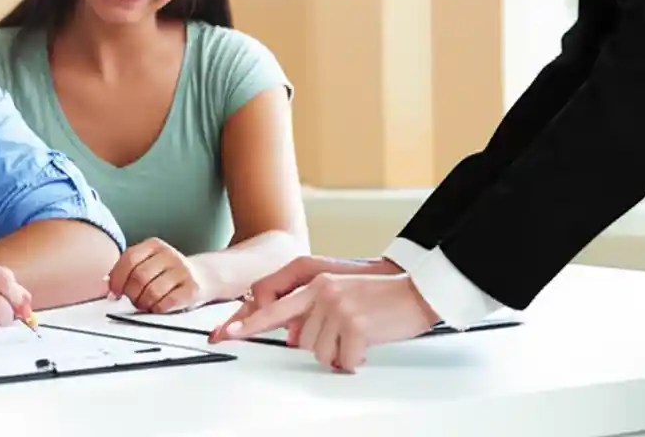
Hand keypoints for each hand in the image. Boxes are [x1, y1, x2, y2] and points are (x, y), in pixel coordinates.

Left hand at [106, 238, 212, 312]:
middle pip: (139, 277)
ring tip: (146, 304)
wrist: (205, 276)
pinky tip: (159, 306)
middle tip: (133, 300)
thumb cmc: (169, 273)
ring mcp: (183, 271)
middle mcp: (169, 254)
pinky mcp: (192, 289)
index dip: (117, 279)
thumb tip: (106, 285)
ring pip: (151, 292)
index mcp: (154, 245)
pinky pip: (166, 303)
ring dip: (144, 304)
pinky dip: (157, 309)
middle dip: (131, 294)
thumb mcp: (149, 263)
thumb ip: (128, 270)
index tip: (114, 293)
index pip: (129, 259)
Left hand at [215, 272, 437, 372]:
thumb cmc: (380, 298)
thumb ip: (313, 312)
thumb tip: (294, 337)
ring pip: (321, 353)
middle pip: (302, 342)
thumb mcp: (339, 296)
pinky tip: (369, 342)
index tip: (227, 332)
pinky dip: (356, 359)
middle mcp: (322, 293)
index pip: (274, 307)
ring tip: (360, 334)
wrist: (416, 292)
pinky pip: (343, 360)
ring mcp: (337, 308)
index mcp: (315, 284)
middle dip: (325, 346)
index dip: (250, 323)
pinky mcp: (354, 324)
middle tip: (348, 333)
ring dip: (341, 353)